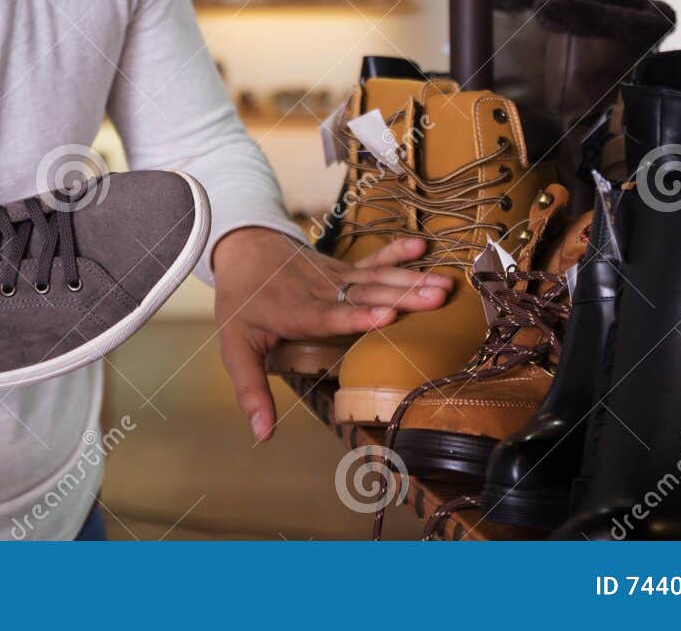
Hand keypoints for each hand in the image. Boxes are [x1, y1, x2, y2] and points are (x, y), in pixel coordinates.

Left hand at [210, 228, 450, 441]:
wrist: (243, 250)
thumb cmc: (241, 303)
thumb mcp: (236, 348)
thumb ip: (251, 391)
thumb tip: (264, 434)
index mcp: (295, 312)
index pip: (329, 315)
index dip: (358, 316)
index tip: (388, 316)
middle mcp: (320, 291)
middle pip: (365, 295)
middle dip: (403, 296)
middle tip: (437, 299)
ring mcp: (334, 276)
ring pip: (376, 278)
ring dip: (411, 280)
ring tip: (444, 285)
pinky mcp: (343, 269)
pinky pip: (373, 260)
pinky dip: (397, 252)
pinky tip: (421, 246)